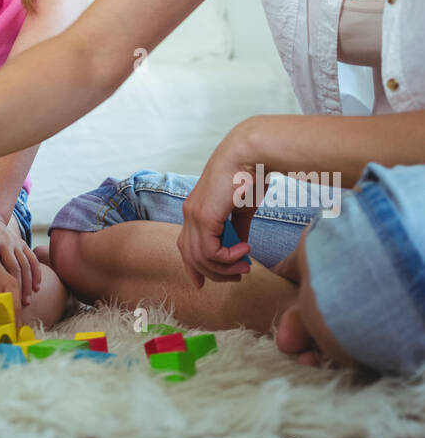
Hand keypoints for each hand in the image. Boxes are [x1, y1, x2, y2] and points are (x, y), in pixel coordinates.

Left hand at [0, 205, 41, 308]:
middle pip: (13, 268)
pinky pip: (31, 259)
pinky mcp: (21, 242)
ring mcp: (14, 242)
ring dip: (27, 285)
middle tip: (17, 308)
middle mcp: (3, 242)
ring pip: (24, 265)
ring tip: (26, 302)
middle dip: (17, 289)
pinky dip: (36, 274)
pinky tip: (36, 288)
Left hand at [176, 128, 255, 288]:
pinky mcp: (203, 216)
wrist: (250, 153)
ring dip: (225, 268)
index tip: (202, 284)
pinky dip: (228, 258)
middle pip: (190, 257)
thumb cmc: (249, 175)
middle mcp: (189, 214)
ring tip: (245, 264)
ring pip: (200, 258)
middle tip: (239, 275)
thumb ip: (237, 230)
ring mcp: (194, 215)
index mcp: (196, 210)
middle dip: (214, 273)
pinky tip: (244, 251)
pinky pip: (210, 251)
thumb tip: (240, 251)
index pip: (186, 246)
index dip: (193, 268)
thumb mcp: (241, 209)